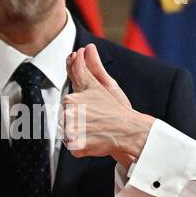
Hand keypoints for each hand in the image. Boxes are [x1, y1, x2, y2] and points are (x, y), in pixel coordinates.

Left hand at [61, 44, 154, 163]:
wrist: (129, 131)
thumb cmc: (116, 108)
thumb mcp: (102, 85)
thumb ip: (88, 67)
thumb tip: (85, 48)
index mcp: (71, 99)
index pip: (67, 105)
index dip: (81, 109)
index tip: (94, 112)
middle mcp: (68, 114)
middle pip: (65, 120)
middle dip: (79, 122)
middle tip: (97, 121)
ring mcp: (71, 132)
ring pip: (67, 134)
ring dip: (79, 135)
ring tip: (96, 131)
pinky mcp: (75, 148)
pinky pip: (73, 148)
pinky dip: (82, 147)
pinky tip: (94, 141)